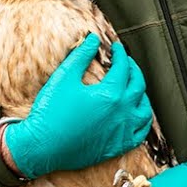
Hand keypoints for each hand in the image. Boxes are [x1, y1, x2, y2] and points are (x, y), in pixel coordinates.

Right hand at [3, 34, 152, 178]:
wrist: (42, 147)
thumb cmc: (51, 112)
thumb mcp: (64, 77)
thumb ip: (81, 56)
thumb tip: (93, 39)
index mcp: (111, 94)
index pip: (123, 68)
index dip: (120, 54)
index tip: (116, 48)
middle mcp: (122, 113)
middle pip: (138, 86)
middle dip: (133, 70)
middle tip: (126, 63)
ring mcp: (122, 131)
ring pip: (144, 110)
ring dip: (142, 95)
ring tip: (135, 88)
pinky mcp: (117, 146)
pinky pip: (140, 134)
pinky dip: (142, 122)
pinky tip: (136, 116)